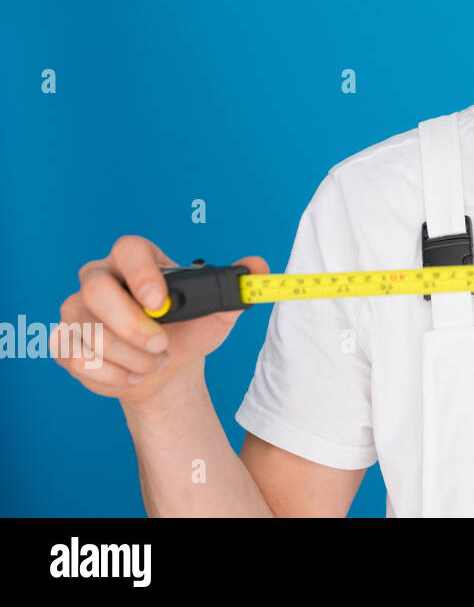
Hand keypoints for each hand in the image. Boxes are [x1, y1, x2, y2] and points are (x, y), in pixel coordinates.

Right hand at [56, 235, 268, 403]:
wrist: (168, 369)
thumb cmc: (189, 332)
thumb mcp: (218, 312)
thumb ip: (236, 288)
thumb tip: (257, 266)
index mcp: (138, 262)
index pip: (129, 249)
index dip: (141, 273)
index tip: (161, 303)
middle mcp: (100, 278)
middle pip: (96, 290)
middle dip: (132, 326)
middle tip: (162, 346)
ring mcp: (76, 309)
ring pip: (90, 332)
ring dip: (132, 358)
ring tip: (155, 361)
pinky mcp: (64, 341)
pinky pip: (79, 359)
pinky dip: (113, 376)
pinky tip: (132, 374)